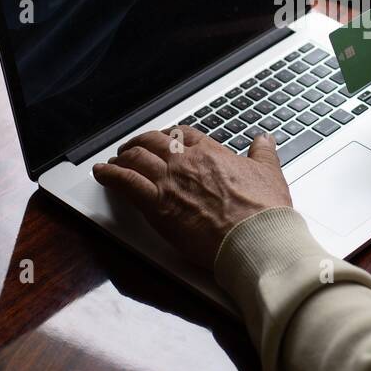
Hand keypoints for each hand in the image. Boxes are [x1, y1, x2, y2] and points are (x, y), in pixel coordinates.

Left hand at [92, 126, 290, 267]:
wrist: (255, 236)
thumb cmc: (264, 211)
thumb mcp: (269, 172)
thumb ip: (263, 153)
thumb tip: (264, 140)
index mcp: (212, 153)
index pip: (183, 134)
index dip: (170, 135)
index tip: (166, 139)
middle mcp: (186, 162)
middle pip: (154, 142)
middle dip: (140, 143)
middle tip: (133, 148)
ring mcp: (170, 182)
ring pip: (136, 159)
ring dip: (122, 157)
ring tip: (114, 161)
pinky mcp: (157, 205)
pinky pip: (125, 183)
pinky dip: (109, 175)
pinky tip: (101, 174)